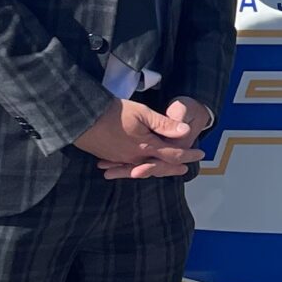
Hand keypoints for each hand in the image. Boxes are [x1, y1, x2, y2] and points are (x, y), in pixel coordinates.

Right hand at [78, 98, 206, 177]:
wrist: (80, 118)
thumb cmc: (114, 112)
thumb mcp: (142, 113)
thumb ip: (164, 124)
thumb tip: (186, 131)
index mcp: (146, 146)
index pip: (173, 154)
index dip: (188, 155)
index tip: (200, 154)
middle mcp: (135, 157)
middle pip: (159, 166)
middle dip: (173, 167)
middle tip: (185, 168)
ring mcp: (121, 159)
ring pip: (143, 168)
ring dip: (155, 169)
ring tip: (163, 169)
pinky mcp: (110, 157)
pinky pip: (127, 166)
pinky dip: (135, 168)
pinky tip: (136, 168)